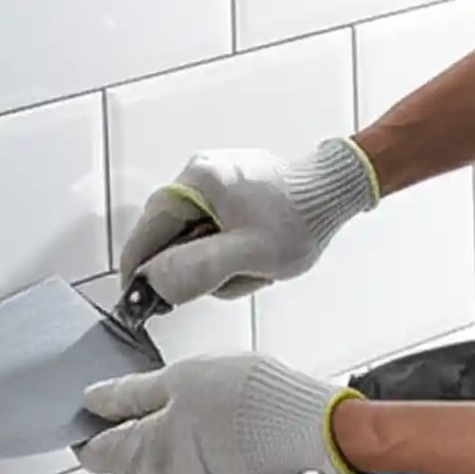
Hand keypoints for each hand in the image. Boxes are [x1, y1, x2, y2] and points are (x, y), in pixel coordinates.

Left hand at [76, 353, 362, 473]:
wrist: (309, 426)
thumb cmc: (246, 398)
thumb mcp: (178, 377)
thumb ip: (129, 393)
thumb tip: (93, 399)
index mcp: (144, 454)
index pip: (94, 453)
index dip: (91, 428)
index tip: (100, 407)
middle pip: (132, 458)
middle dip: (140, 428)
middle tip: (166, 392)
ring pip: (167, 467)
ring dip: (174, 440)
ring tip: (203, 405)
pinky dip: (202, 454)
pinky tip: (224, 427)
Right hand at [120, 138, 376, 305]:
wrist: (338, 189)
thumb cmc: (300, 218)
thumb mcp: (248, 254)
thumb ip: (196, 269)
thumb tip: (153, 283)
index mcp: (195, 182)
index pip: (146, 233)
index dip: (137, 271)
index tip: (136, 301)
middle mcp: (198, 173)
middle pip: (169, 235)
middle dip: (196, 265)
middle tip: (232, 278)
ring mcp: (214, 178)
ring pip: (193, 235)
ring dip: (216, 260)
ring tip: (253, 266)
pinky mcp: (229, 186)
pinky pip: (212, 227)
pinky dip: (228, 247)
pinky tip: (255, 252)